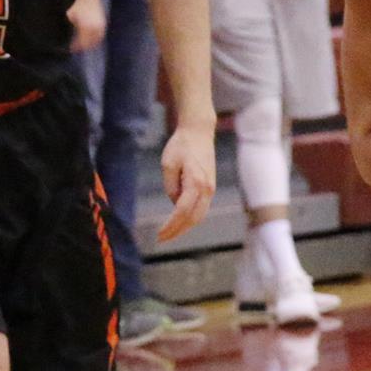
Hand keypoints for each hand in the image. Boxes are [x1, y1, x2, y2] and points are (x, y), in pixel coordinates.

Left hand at [68, 0, 106, 51]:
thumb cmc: (78, 5)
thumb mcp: (71, 16)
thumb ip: (73, 25)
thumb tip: (72, 33)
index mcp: (84, 26)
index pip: (81, 41)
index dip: (76, 46)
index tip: (72, 49)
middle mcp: (93, 27)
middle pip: (89, 43)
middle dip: (83, 46)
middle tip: (78, 48)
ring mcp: (99, 26)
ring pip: (96, 40)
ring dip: (91, 44)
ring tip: (86, 46)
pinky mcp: (103, 23)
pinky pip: (101, 35)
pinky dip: (97, 39)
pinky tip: (92, 40)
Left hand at [156, 122, 216, 241]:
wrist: (199, 132)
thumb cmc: (181, 145)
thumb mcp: (168, 164)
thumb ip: (171, 187)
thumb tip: (174, 203)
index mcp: (196, 182)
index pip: (182, 211)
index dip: (170, 226)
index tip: (159, 235)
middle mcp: (207, 188)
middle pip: (193, 218)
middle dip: (178, 231)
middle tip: (162, 239)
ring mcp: (211, 189)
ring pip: (200, 216)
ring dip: (185, 227)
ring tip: (170, 233)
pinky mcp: (210, 187)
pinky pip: (202, 208)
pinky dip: (191, 218)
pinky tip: (179, 221)